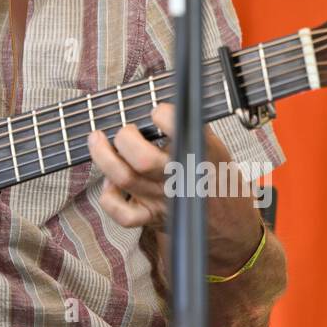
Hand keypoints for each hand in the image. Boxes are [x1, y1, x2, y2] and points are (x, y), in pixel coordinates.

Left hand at [86, 103, 262, 273]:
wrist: (229, 222)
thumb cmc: (216, 175)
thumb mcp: (214, 146)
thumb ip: (188, 127)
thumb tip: (157, 103)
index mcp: (202, 156)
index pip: (182, 132)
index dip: (164, 116)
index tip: (157, 110)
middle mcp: (181, 179)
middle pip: (142, 159)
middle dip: (125, 138)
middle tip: (127, 129)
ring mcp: (164, 201)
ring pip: (124, 179)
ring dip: (103, 156)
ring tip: (97, 139)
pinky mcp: (152, 218)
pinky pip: (122, 214)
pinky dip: (108, 196)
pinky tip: (109, 181)